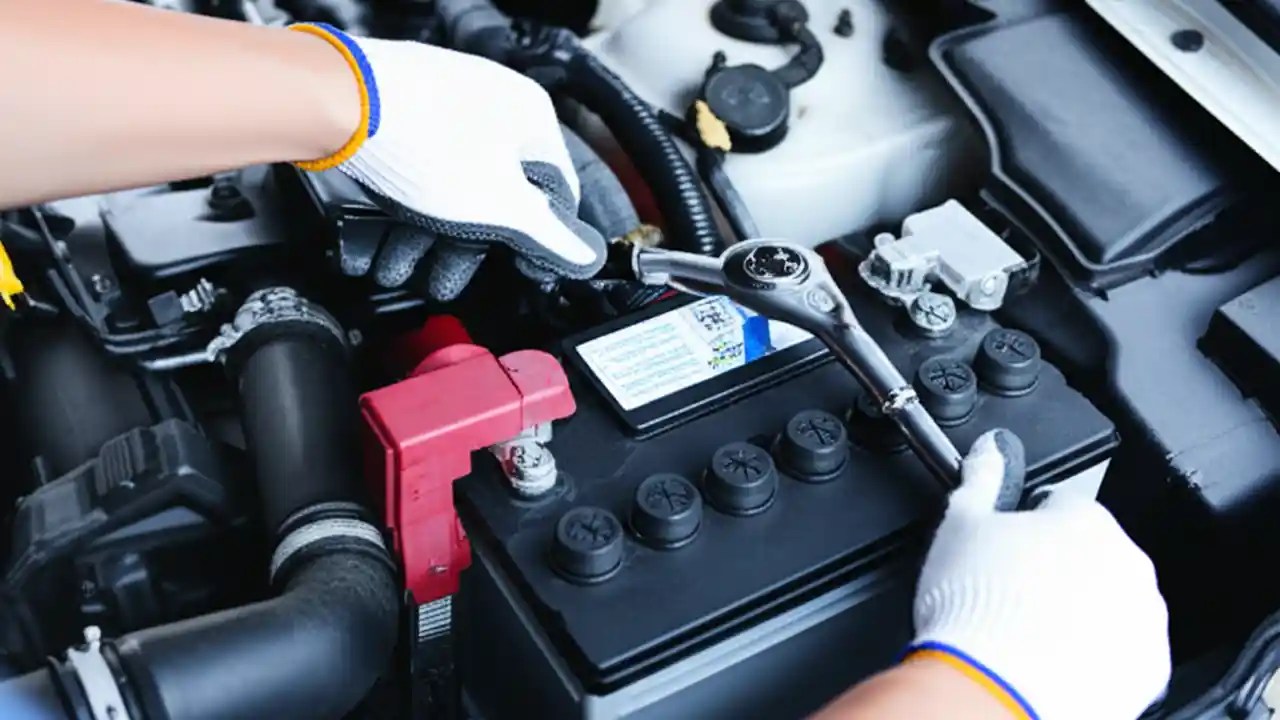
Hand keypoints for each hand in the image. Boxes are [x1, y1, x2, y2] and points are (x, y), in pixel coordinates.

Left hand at [300, 26, 606, 299]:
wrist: (333, 100)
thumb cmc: (421, 139)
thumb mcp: (500, 207)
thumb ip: (548, 237)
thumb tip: (587, 257)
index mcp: (531, 120)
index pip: (555, 194)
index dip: (539, 243)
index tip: (522, 274)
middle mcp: (492, 107)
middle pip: (493, 197)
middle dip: (462, 252)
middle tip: (444, 282)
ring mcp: (443, 107)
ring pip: (447, 189)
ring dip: (421, 242)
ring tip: (397, 273)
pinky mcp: (400, 113)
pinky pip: (413, 172)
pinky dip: (399, 213)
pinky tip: (377, 248)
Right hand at [910, 430, 1170, 719]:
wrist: (995, 688)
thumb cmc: (974, 610)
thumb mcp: (959, 524)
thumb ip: (979, 478)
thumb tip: (987, 448)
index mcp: (1084, 518)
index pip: (1058, 505)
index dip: (1023, 527)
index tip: (1004, 552)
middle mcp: (1125, 560)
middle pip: (1090, 553)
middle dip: (1056, 568)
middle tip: (1010, 593)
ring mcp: (1142, 614)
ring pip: (1111, 599)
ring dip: (1080, 608)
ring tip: (1029, 631)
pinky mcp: (1148, 664)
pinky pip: (1124, 648)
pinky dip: (1096, 650)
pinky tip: (1055, 658)